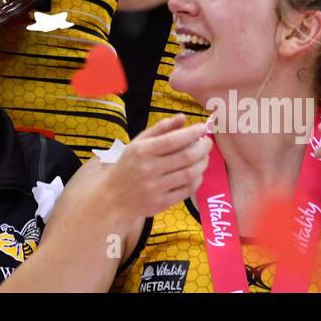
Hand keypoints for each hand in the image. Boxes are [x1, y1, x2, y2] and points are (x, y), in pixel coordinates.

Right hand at [96, 114, 211, 220]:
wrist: (113, 198)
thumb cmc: (127, 166)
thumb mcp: (137, 143)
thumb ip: (160, 129)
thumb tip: (183, 118)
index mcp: (142, 151)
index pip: (173, 140)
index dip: (192, 133)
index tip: (204, 127)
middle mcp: (149, 169)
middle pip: (185, 157)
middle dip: (202, 147)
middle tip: (208, 142)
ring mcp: (156, 188)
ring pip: (189, 173)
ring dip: (203, 163)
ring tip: (205, 157)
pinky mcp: (162, 203)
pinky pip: (187, 190)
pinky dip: (197, 179)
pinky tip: (197, 173)